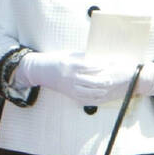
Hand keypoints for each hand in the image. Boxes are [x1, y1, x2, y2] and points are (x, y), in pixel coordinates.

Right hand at [16, 51, 135, 104]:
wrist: (41, 71)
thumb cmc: (56, 60)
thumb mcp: (69, 56)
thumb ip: (83, 57)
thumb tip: (100, 57)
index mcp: (71, 66)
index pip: (89, 66)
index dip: (101, 66)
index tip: (110, 63)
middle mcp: (70, 78)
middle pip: (91, 81)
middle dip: (103, 80)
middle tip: (112, 78)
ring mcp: (70, 88)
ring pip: (89, 92)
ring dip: (101, 90)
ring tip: (109, 87)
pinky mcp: (69, 94)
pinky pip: (84, 99)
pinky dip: (94, 98)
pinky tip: (101, 95)